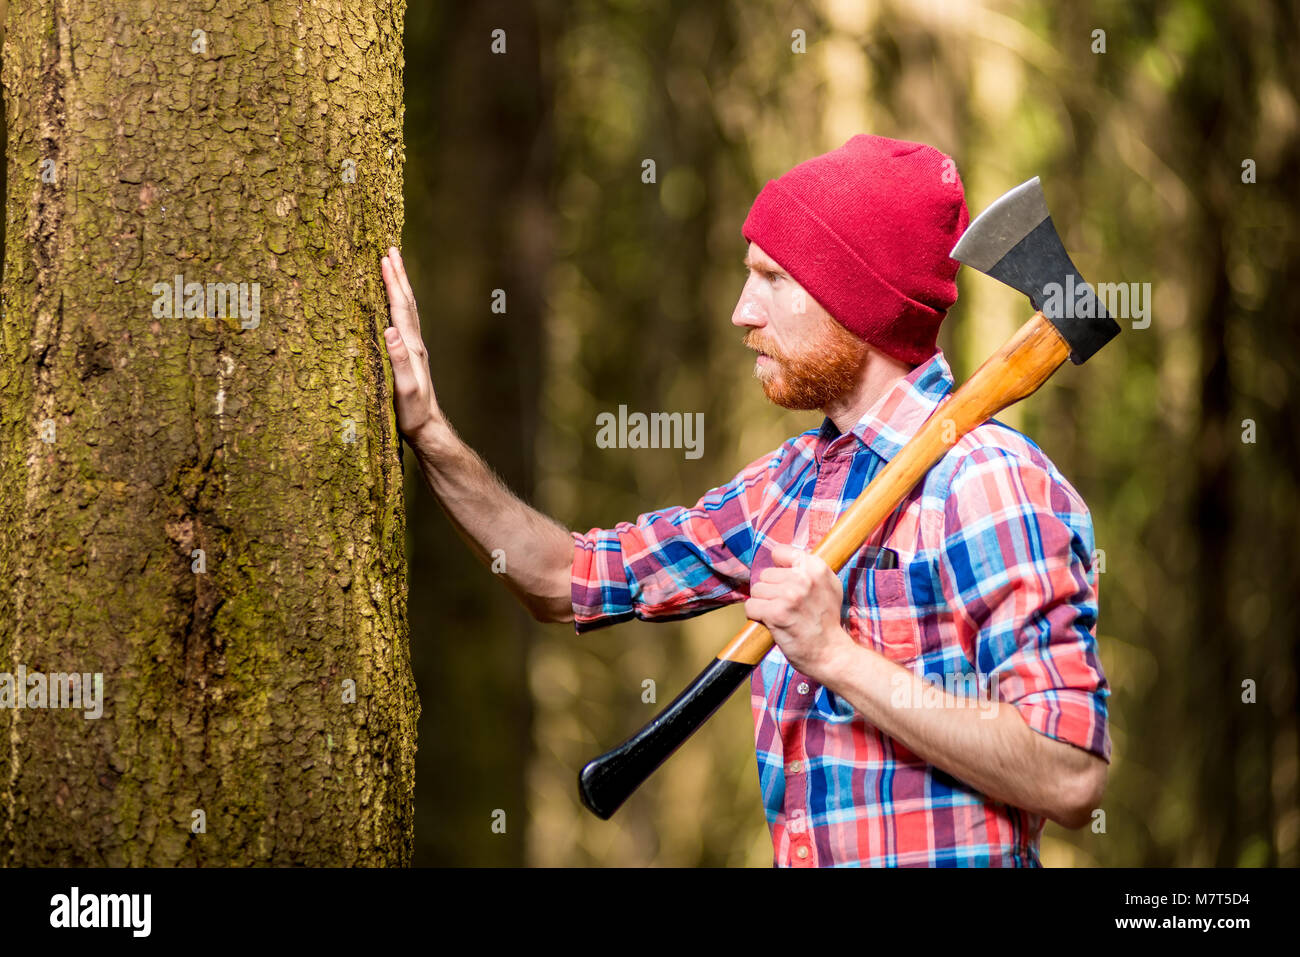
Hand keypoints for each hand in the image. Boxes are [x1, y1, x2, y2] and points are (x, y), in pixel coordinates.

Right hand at [381, 247, 443, 447]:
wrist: (428, 429)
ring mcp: (414, 350)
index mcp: (411, 347)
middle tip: (390, 250)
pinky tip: (393, 306)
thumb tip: (389, 331)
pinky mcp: (410, 358)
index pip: (400, 308)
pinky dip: (398, 306)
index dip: (392, 283)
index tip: (385, 257)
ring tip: (393, 268)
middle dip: (398, 276)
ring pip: (407, 311)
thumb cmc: (413, 413)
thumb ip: (398, 361)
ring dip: (400, 287)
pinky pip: (404, 323)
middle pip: (407, 303)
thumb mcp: (403, 389)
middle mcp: (415, 344)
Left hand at [744, 543, 856, 685]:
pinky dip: (756, 616)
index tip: (785, 583)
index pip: (779, 552)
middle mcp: (803, 578)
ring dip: (763, 604)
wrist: (831, 653)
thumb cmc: (827, 621)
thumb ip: (808, 569)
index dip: (778, 569)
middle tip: (786, 606)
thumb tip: (780, 557)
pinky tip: (772, 622)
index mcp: (816, 567)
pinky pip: (751, 606)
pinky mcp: (776, 613)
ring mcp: (789, 595)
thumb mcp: (828, 586)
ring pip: (756, 590)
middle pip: (765, 574)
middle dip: (770, 591)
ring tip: (780, 615)